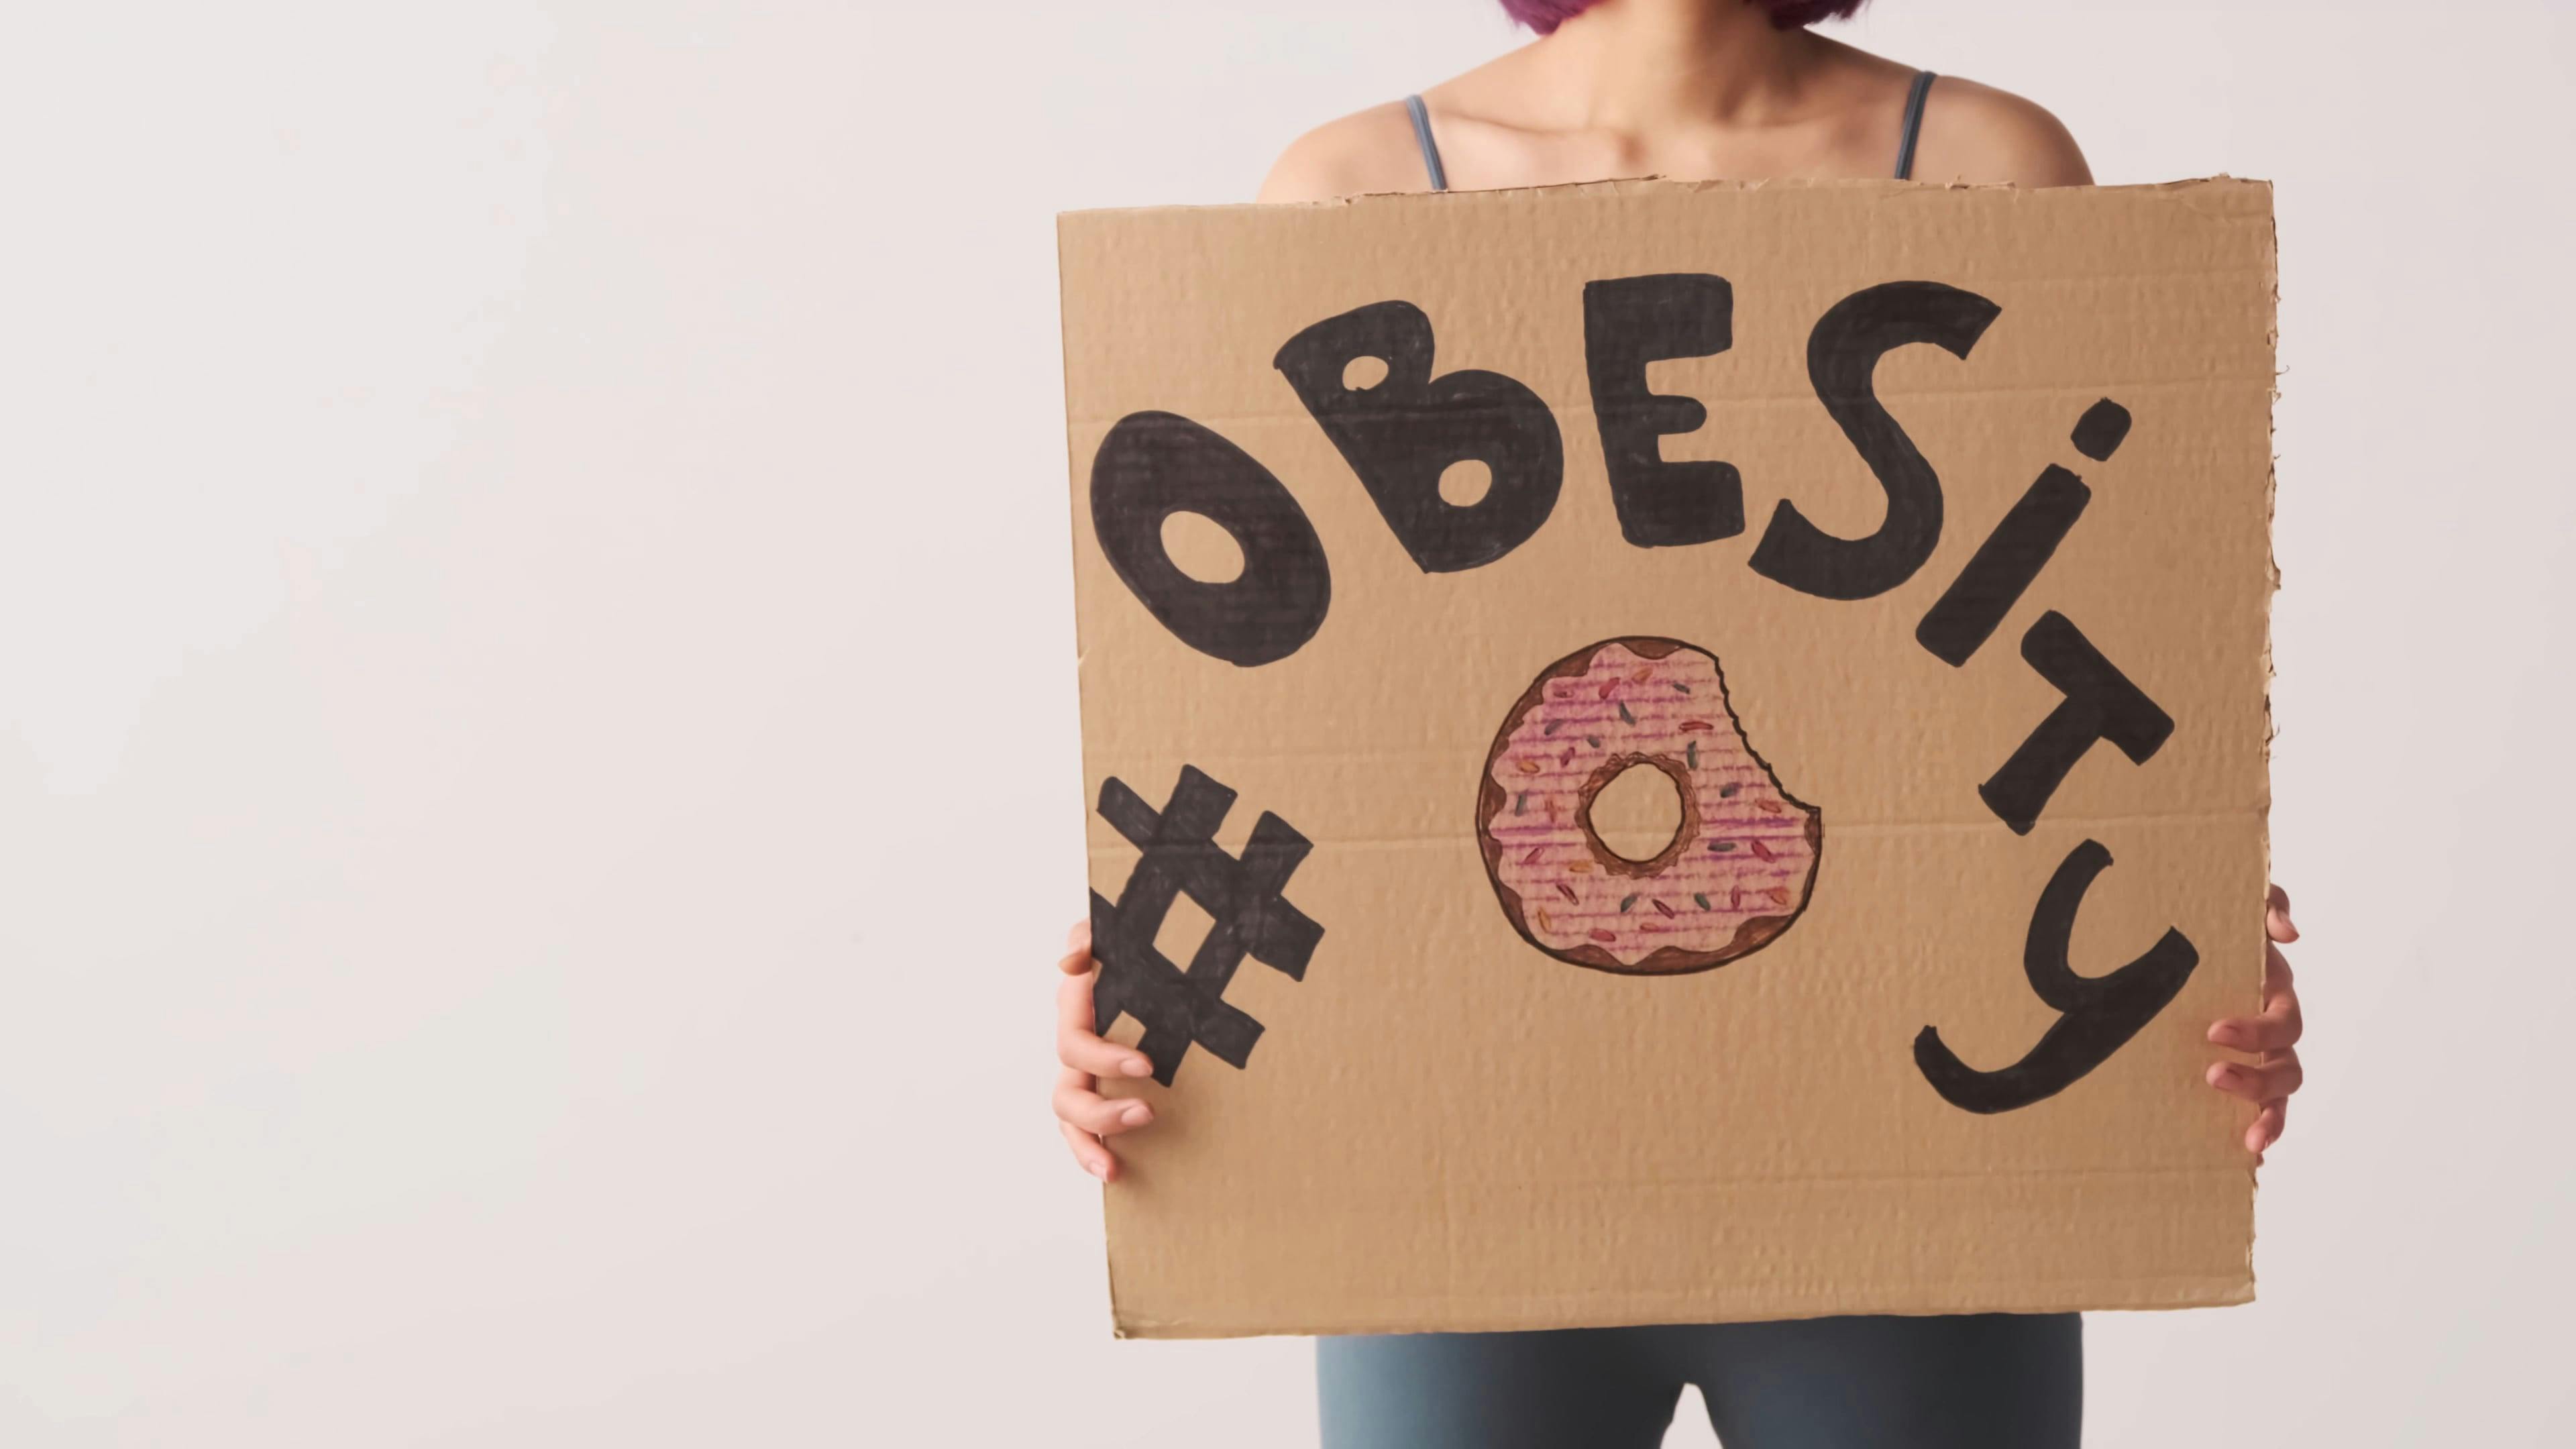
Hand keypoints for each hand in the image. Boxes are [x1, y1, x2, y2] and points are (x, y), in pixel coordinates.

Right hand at [1054, 919, 1156, 1180]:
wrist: (1165, 948)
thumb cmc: (1137, 942)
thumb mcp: (1117, 931)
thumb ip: (1090, 936)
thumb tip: (1070, 962)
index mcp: (1078, 1010)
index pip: (1075, 1044)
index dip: (1104, 1059)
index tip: (1147, 1065)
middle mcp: (1078, 1048)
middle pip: (1067, 1093)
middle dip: (1101, 1111)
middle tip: (1146, 1112)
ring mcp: (1088, 1073)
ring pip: (1071, 1118)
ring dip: (1090, 1142)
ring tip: (1114, 1167)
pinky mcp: (1107, 1088)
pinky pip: (1088, 1128)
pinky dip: (1096, 1150)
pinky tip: (1118, 1172)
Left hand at [2204, 884, 2303, 1158]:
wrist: (2181, 934)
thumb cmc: (2217, 921)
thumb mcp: (2242, 901)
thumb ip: (2268, 902)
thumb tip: (2289, 933)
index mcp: (2274, 995)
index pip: (2282, 1023)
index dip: (2256, 1032)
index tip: (2214, 1032)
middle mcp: (2272, 1032)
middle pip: (2286, 1069)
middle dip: (2256, 1081)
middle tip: (2213, 1075)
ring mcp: (2258, 1057)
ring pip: (2279, 1096)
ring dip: (2265, 1115)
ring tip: (2245, 1137)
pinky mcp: (2236, 1075)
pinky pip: (2258, 1111)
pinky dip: (2259, 1133)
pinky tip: (2247, 1158)